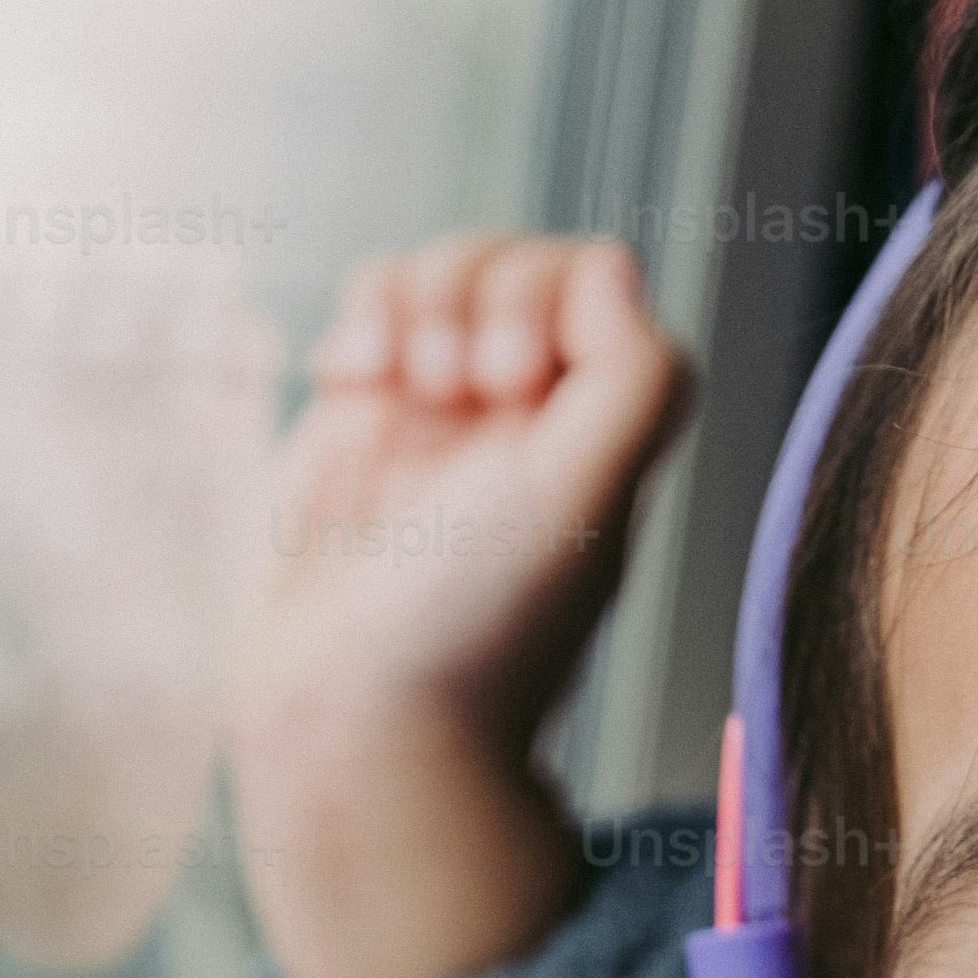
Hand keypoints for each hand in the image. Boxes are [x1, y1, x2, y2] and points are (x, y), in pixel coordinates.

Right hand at [230, 234, 691, 977]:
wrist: (348, 715)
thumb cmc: (470, 629)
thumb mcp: (582, 500)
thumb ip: (629, 374)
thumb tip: (605, 267)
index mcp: (598, 427)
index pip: (589, 278)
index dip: (539, 301)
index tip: (507, 388)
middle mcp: (527, 413)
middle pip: (507, 262)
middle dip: (466, 298)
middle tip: (450, 391)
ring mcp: (440, 414)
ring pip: (434, 272)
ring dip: (409, 301)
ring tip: (395, 384)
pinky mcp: (363, 422)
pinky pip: (368, 311)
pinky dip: (358, 322)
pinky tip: (348, 379)